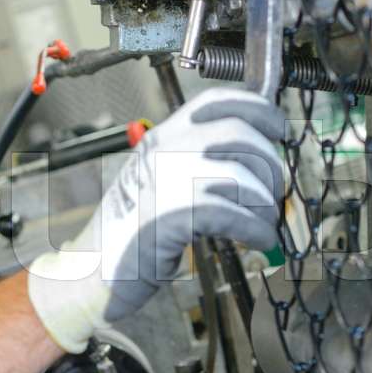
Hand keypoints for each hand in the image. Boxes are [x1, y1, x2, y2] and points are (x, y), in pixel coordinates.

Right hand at [27, 87, 284, 351]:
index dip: (259, 111)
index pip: (219, 102)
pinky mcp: (172, 216)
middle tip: (272, 194)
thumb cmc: (132, 232)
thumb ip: (199, 163)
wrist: (92, 270)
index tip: (279, 130)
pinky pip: (235, 216)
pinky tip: (259, 241)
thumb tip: (258, 162)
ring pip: (242, 177)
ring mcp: (166, 181)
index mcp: (164, 136)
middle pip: (240, 136)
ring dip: (266, 205)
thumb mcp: (163, 182)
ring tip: (263, 224)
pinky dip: (257, 230)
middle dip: (270, 167)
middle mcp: (164, 150)